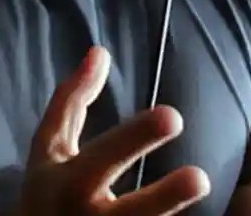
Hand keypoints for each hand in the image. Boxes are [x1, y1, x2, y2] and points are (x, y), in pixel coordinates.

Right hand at [14, 46, 210, 215]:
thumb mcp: (50, 150)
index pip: (102, 157)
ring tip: (202, 186)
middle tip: (200, 177)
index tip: (174, 116)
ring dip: (171, 214)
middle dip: (163, 199)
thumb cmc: (48, 194)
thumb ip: (72, 102)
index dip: (135, 138)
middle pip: (129, 214)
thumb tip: (100, 52)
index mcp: (68, 183)